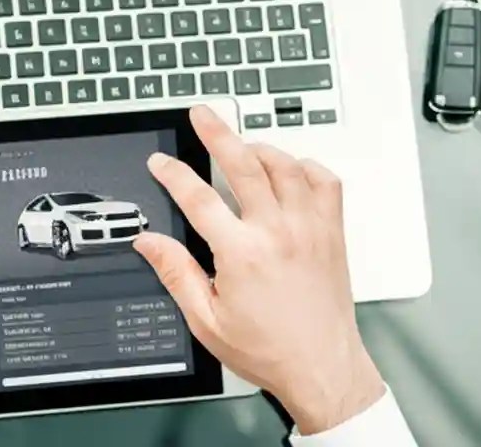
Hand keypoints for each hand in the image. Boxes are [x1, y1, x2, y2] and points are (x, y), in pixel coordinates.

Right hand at [134, 106, 385, 435]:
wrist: (322, 367)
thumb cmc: (270, 350)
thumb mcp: (207, 321)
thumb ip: (176, 273)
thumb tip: (149, 243)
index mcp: (242, 255)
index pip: (198, 197)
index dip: (174, 174)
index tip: (161, 163)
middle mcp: (278, 233)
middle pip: (243, 163)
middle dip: (217, 132)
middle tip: (202, 114)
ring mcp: (309, 228)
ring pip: (285, 165)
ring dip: (260, 148)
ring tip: (241, 145)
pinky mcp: (332, 232)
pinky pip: (325, 181)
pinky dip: (306, 167)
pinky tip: (290, 169)